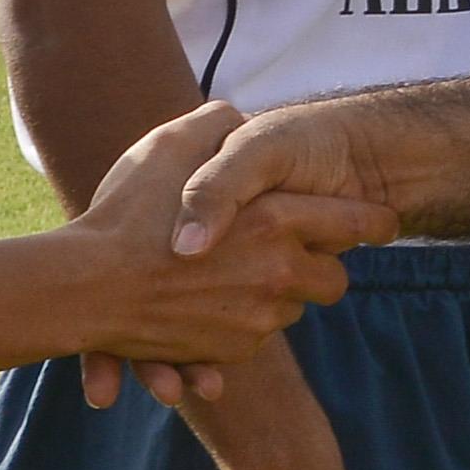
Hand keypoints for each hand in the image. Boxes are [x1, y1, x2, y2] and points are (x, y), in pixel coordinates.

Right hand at [62, 103, 374, 374]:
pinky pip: (253, 338)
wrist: (85, 288)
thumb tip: (236, 115)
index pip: (357, 224)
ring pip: (292, 312)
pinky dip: (239, 324)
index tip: (384, 221)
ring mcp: (256, 319)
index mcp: (277, 220)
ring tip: (237, 273)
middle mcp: (279, 274)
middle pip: (334, 282)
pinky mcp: (230, 353)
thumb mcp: (168, 145)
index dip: (374, 221)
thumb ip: (214, 125)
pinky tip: (209, 302)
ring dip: (276, 295)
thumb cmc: (125, 212)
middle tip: (300, 251)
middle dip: (323, 267)